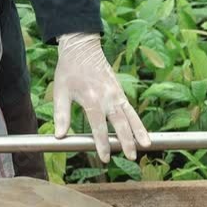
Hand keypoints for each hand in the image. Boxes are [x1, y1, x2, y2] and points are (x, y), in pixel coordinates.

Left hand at [53, 33, 150, 162]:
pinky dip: (138, 122)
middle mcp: (107, 98)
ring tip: (147, 145)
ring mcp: (116, 94)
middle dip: (126, 141)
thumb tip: (59, 137)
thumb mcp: (60, 92)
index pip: (99, 126)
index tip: (105, 158)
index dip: (102, 144)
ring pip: (131, 116)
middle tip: (131, 156)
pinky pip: (131, 110)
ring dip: (139, 132)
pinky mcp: (120, 92)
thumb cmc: (69, 71)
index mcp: (91, 99)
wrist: (82, 48)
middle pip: (120, 123)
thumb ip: (61, 115)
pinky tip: (143, 133)